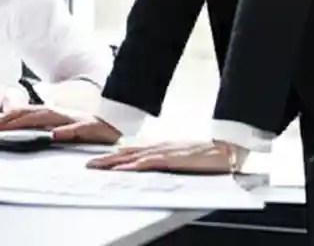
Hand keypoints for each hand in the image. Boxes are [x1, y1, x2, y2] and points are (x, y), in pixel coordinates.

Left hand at [0, 105, 97, 133]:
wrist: (114, 129)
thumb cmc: (82, 131)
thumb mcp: (55, 130)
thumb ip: (36, 131)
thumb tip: (11, 135)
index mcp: (46, 114)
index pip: (18, 114)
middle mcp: (55, 113)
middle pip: (25, 113)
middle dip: (2, 121)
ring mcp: (71, 118)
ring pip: (45, 116)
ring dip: (25, 122)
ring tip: (8, 128)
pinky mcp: (89, 127)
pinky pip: (77, 128)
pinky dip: (66, 131)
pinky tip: (55, 135)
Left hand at [87, 140, 247, 173]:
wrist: (225, 148)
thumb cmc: (205, 154)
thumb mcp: (180, 157)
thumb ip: (165, 160)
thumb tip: (151, 165)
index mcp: (159, 146)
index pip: (131, 150)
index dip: (113, 155)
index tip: (97, 159)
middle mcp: (158, 147)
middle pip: (126, 152)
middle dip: (106, 158)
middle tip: (88, 164)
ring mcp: (164, 152)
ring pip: (132, 157)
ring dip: (114, 162)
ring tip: (97, 167)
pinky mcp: (172, 159)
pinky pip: (149, 163)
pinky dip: (134, 165)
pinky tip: (123, 168)